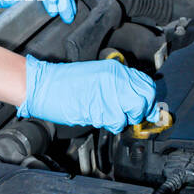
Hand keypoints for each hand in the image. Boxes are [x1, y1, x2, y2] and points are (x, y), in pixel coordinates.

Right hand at [15, 54, 161, 132]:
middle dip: (141, 111)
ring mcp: (108, 93)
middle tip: (131, 116)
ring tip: (109, 116)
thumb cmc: (66, 83)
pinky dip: (110, 124)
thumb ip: (119, 86)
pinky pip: (116, 122)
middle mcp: (115, 79)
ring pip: (132, 113)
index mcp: (116, 69)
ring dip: (123, 120)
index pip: (147, 85)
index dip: (149, 99)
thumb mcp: (98, 76)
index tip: (147, 108)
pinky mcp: (100, 108)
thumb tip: (139, 100)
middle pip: (145, 99)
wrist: (44, 86)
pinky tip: (99, 117)